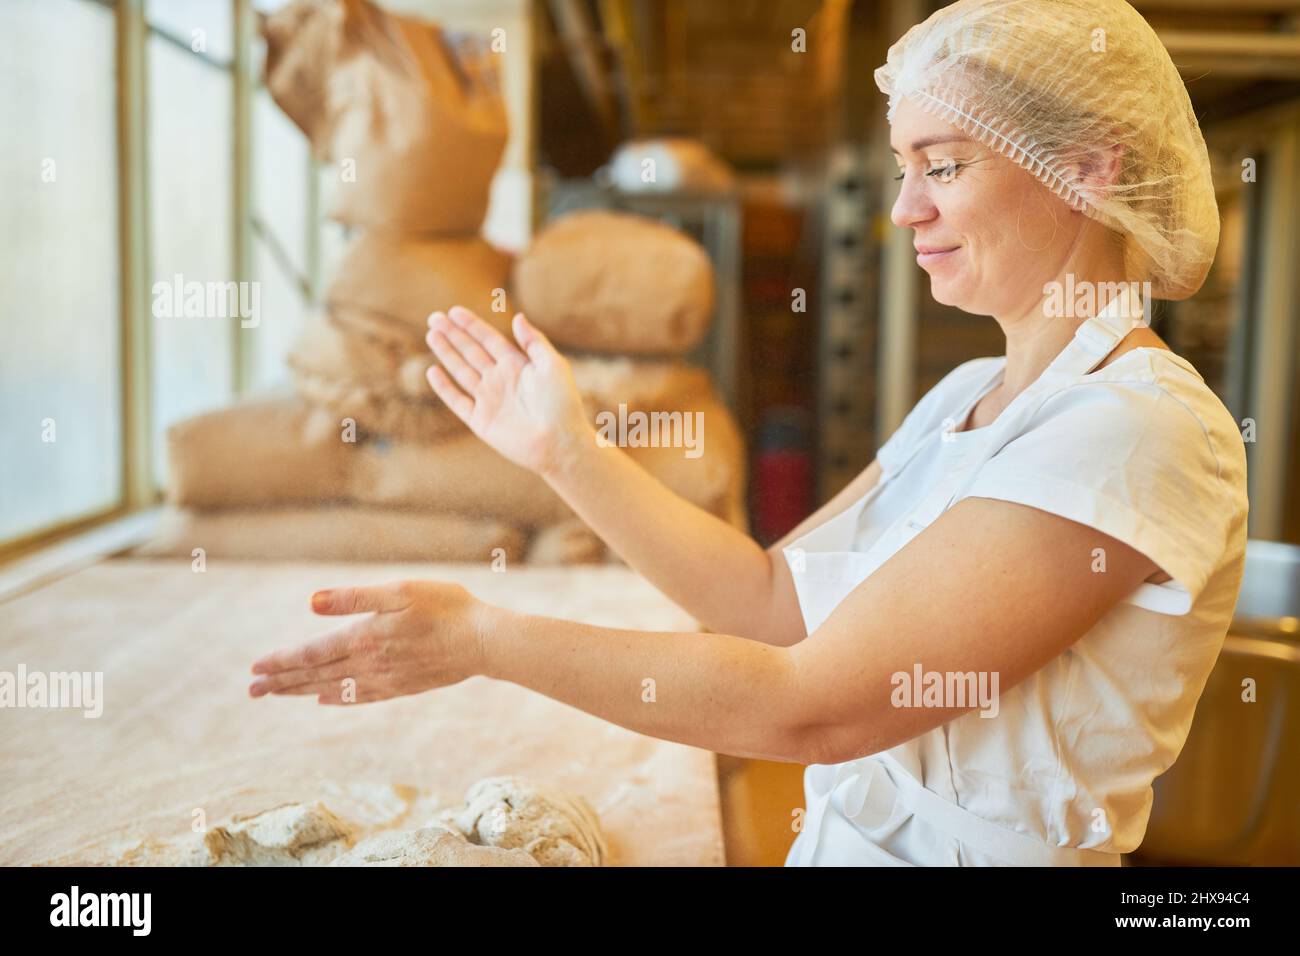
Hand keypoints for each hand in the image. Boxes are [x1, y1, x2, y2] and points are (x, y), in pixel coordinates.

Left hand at [248, 580, 488, 704]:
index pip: (312, 653)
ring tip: (277, 694)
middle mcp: (370, 663)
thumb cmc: (446, 607)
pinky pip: (360, 697)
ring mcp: (386, 679)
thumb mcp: (400, 590)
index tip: (254, 668)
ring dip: (301, 691)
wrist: (484, 641)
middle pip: (315, 675)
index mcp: (365, 637)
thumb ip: (354, 598)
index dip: (281, 661)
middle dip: (281, 681)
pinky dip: (336, 699)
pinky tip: (324, 700)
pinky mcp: (402, 686)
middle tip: (252, 690)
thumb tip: (311, 603)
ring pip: (332, 688)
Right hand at [425, 306, 591, 475]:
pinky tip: (433, 371)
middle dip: (453, 335)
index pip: (489, 340)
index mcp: (517, 365)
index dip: (471, 326)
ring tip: (432, 334)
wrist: (559, 442)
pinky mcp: (480, 421)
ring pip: (461, 371)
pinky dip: (444, 387)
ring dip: (446, 353)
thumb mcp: (552, 365)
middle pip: (471, 352)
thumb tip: (518, 317)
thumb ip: (533, 341)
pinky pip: (458, 401)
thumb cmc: (561, 403)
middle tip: (434, 318)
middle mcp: (500, 380)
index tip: (454, 311)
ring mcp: (489, 400)